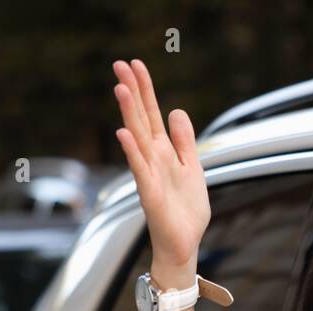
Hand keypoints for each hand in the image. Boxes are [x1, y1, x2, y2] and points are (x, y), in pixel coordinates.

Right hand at [112, 59, 209, 270]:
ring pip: (137, 138)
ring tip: (120, 87)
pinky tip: (123, 134)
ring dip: (128, 113)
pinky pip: (139, 169)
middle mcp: (153, 159)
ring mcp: (149, 175)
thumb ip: (184, 141)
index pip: (152, 114)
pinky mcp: (150, 194)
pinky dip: (131, 152)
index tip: (136, 64)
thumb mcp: (193, 168)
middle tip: (119, 63)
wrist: (184, 245)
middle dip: (132, 91)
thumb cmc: (186, 211)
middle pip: (141, 119)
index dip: (145, 89)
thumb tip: (176, 111)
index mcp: (165, 152)